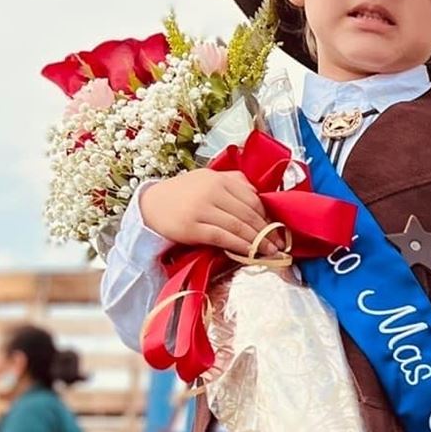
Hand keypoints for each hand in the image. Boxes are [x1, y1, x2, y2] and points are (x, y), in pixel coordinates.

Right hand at [140, 169, 267, 254]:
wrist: (150, 205)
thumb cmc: (183, 194)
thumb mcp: (207, 179)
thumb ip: (233, 182)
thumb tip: (260, 193)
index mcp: (218, 179)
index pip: (251, 198)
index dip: (267, 215)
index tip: (277, 228)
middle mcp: (211, 191)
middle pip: (247, 213)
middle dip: (267, 231)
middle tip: (279, 244)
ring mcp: (200, 209)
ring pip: (237, 226)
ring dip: (257, 241)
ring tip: (270, 251)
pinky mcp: (191, 227)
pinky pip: (221, 237)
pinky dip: (239, 245)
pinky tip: (250, 252)